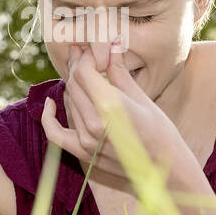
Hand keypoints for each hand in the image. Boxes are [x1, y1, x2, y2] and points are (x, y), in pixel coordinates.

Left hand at [40, 42, 189, 193]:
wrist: (166, 171)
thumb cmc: (161, 132)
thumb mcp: (142, 98)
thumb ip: (119, 71)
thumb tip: (111, 43)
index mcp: (110, 107)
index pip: (84, 73)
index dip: (85, 58)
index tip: (91, 50)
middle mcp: (93, 124)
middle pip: (74, 86)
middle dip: (77, 66)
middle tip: (83, 53)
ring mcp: (86, 141)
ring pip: (69, 103)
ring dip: (72, 85)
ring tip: (81, 71)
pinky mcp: (83, 154)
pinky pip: (55, 134)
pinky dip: (49, 118)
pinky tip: (51, 103)